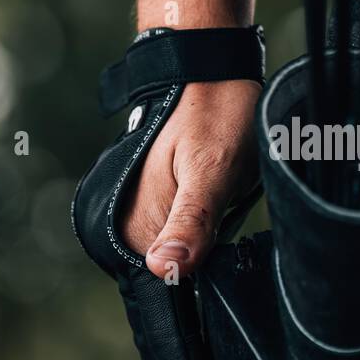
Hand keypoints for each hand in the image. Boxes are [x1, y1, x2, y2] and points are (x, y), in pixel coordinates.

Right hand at [121, 79, 260, 277]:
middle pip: (178, 272)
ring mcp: (147, 213)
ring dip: (213, 238)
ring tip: (226, 196)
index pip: (166, 288)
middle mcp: (131, 225)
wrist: (216, 72)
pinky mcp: (164, 202)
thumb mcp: (212, 170)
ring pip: (188, 253)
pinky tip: (222, 198)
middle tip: (229, 206)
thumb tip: (165, 268)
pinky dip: (211, 224)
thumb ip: (192, 221)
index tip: (222, 243)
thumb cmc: (217, 114)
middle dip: (211, 255)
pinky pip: (190, 233)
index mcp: (133, 226)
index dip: (201, 279)